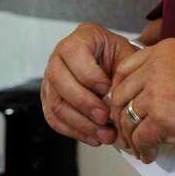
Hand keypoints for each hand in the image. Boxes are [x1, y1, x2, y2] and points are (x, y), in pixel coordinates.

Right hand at [41, 22, 138, 146]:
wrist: (109, 62)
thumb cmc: (116, 55)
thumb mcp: (125, 53)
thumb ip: (124, 70)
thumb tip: (119, 96)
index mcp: (79, 38)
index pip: (74, 54)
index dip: (90, 75)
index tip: (107, 89)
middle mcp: (59, 57)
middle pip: (61, 82)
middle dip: (85, 103)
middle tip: (105, 117)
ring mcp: (50, 79)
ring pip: (57, 104)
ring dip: (81, 123)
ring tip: (104, 134)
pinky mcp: (49, 99)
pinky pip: (54, 119)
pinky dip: (74, 131)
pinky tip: (93, 137)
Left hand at [107, 38, 174, 162]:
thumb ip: (168, 69)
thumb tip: (148, 90)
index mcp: (165, 51)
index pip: (124, 69)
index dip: (120, 91)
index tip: (124, 105)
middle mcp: (157, 67)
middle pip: (120, 95)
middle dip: (121, 116)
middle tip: (129, 130)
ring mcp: (157, 93)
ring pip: (127, 118)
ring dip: (131, 136)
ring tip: (140, 145)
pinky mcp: (162, 119)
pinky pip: (139, 138)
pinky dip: (143, 149)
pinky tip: (151, 153)